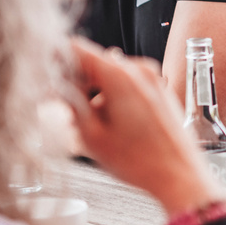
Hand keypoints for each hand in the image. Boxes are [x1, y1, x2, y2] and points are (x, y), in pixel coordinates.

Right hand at [66, 38, 212, 210]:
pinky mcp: (159, 90)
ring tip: (85, 125)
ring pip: (109, 75)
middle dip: (73, 83)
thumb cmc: (140, 161)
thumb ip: (70, 102)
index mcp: (119, 75)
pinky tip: (106, 125)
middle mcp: (138, 69)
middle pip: (93, 63)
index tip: (44, 77)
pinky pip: (127, 84)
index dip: (55, 60)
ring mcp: (152, 79)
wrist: (180, 175)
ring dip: (92, 93)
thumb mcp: (92, 135)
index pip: (76, 48)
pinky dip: (111, 97)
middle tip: (59, 109)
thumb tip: (54, 84)